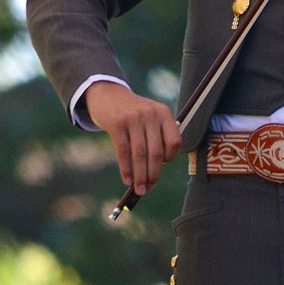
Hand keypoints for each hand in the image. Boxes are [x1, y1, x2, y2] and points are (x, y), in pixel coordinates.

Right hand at [85, 81, 181, 195]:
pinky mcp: (117, 124)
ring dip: (140, 176)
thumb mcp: (150, 116)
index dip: (170, 158)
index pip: (175, 142)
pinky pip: (123, 152)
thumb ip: (157, 137)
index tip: (162, 167)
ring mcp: (134, 118)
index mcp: (164, 113)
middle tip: (149, 189)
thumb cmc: (133, 112)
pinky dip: (126, 169)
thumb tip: (156, 172)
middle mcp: (151, 114)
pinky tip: (127, 179)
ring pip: (140, 154)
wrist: (108, 94)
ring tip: (139, 189)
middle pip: (156, 152)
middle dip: (153, 174)